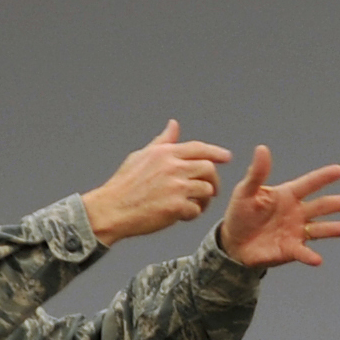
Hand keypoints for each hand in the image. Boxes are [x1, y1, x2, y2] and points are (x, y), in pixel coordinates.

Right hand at [83, 121, 230, 243]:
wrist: (112, 209)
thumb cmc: (125, 184)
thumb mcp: (141, 156)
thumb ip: (162, 142)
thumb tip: (174, 124)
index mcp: (164, 153)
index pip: (198, 148)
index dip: (216, 152)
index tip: (227, 157)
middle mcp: (172, 167)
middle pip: (209, 169)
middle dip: (213, 181)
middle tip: (211, 191)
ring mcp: (175, 187)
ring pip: (206, 190)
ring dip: (203, 200)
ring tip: (192, 205)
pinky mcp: (176, 206)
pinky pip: (197, 210)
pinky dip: (192, 214)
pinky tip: (180, 215)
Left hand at [217, 146, 339, 267]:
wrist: (234, 243)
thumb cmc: (241, 213)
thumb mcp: (245, 191)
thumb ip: (257, 173)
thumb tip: (262, 149)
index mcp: (288, 195)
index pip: (308, 184)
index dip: (323, 178)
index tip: (339, 171)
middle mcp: (297, 213)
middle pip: (320, 207)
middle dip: (335, 204)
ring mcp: (296, 232)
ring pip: (318, 229)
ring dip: (332, 229)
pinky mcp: (291, 250)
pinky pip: (303, 252)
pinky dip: (310, 256)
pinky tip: (317, 259)